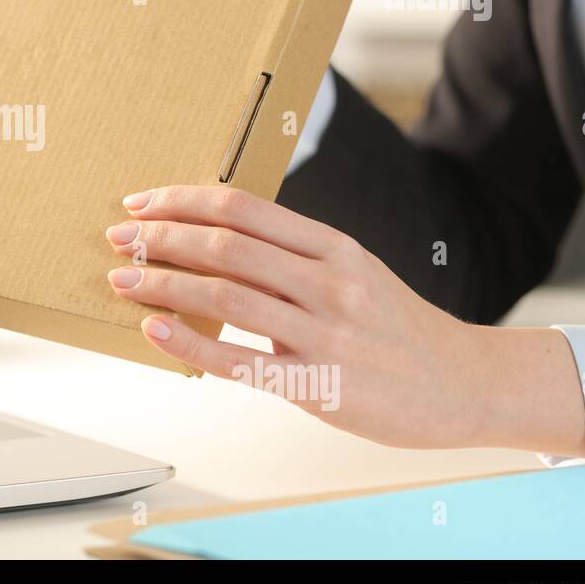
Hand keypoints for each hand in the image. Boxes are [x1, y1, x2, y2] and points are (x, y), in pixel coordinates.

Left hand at [104, 185, 584, 457]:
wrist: (465, 383)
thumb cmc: (398, 328)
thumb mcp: (354, 272)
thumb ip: (292, 257)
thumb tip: (214, 245)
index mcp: (333, 245)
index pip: (243, 206)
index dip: (183, 200)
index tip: (141, 203)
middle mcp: (328, 280)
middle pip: (226, 244)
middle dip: (161, 237)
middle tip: (118, 238)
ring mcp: (324, 331)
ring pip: (227, 294)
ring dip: (163, 284)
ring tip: (122, 280)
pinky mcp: (318, 381)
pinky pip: (240, 360)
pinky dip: (190, 342)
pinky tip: (154, 330)